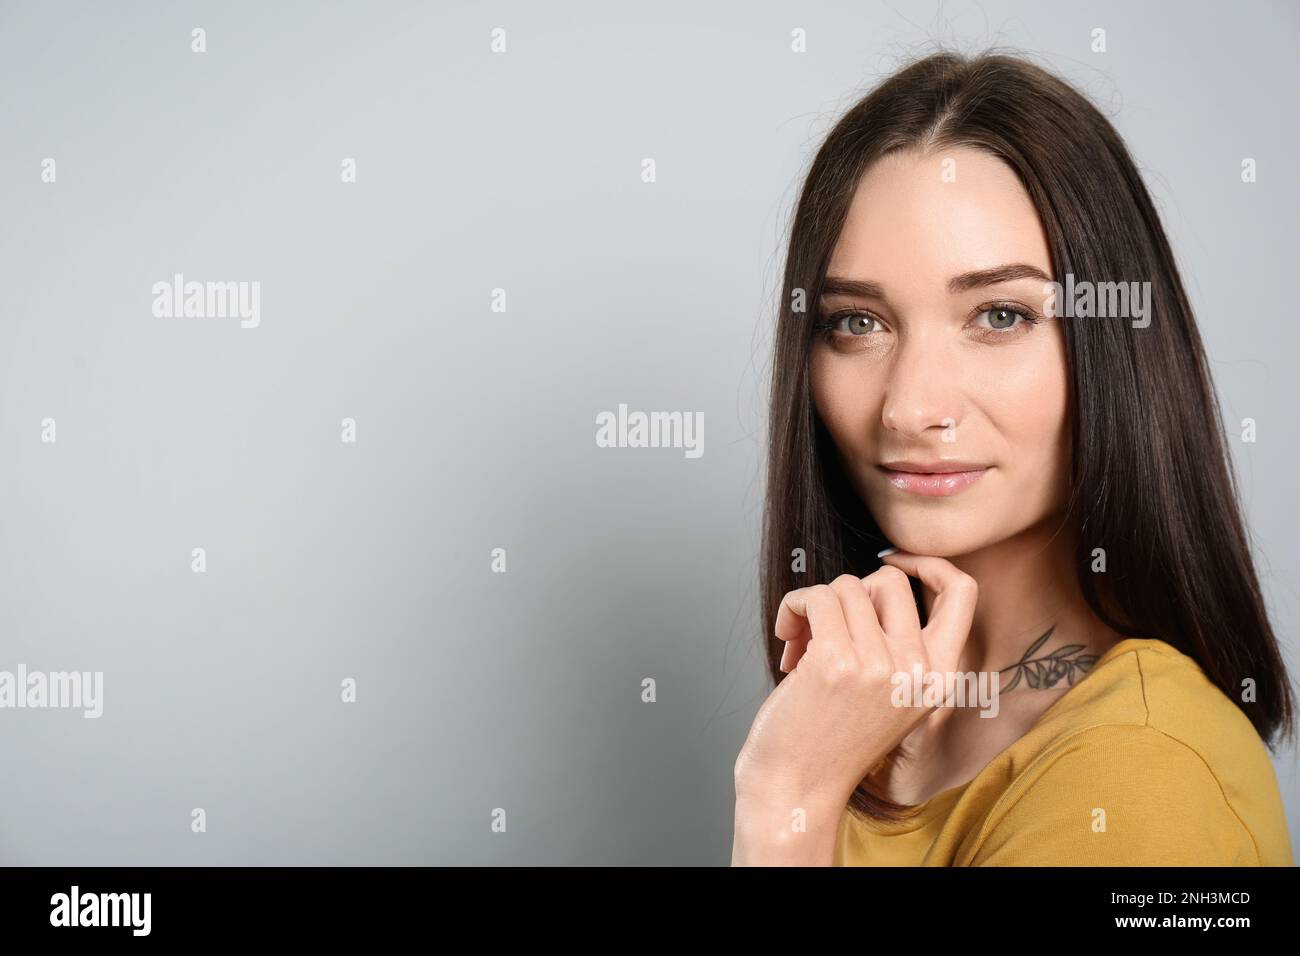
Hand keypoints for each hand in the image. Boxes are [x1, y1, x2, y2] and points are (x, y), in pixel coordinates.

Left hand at [733, 552, 976, 847]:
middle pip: (888, 581)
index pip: (962, 593)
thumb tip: (872, 580)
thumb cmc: (831, 738)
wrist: (796, 788)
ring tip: (800, 646)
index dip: (928, 564)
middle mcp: (917, 670)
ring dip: (812, 607)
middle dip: (849, 593)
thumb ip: (898, 644)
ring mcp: (880, 665)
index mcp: (939, 678)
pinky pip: (815, 597)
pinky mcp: (836, 660)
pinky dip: (793, 607)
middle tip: (825, 629)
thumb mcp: (889, 694)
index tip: (891, 561)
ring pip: (844, 587)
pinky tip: (786, 640)